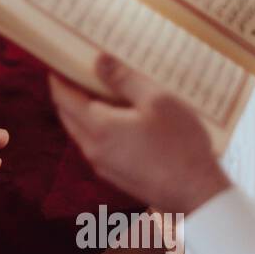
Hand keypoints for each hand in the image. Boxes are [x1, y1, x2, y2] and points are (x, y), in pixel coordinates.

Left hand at [48, 53, 229, 214]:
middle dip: (68, 93)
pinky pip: (96, 145)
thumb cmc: (181, 145)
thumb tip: (99, 60)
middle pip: (68, 116)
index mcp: (98, 128)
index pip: (63, 99)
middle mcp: (93, 149)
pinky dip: (98, 127)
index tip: (59, 61)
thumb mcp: (157, 101)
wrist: (197, 194)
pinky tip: (120, 119)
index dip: (57, 78)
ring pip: (81, 132)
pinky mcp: (115, 175)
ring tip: (103, 92)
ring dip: (84, 111)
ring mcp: (103, 165)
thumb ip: (125, 79)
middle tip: (80, 72)